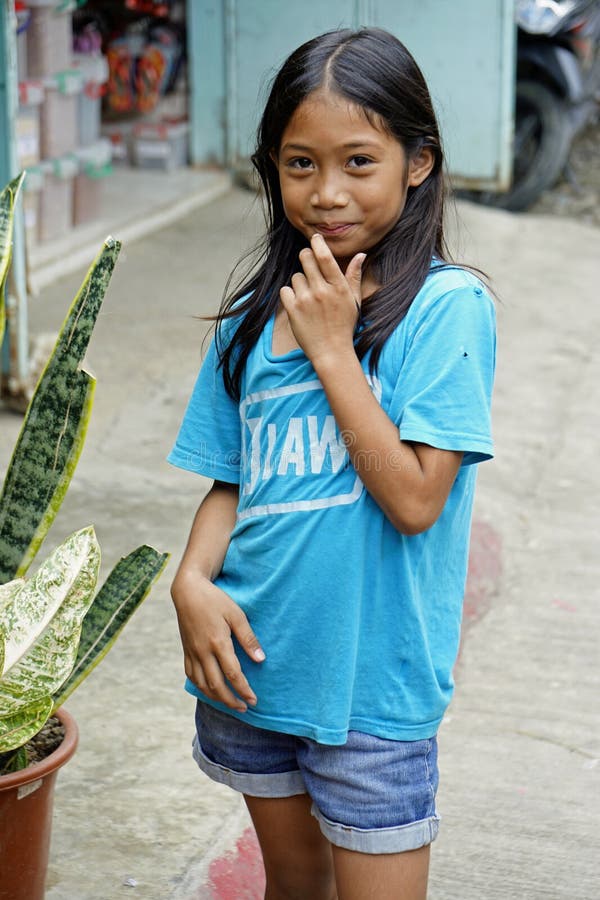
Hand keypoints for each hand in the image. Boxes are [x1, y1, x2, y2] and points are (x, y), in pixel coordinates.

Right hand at [171, 572, 264, 711]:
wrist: (188, 591)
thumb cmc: (215, 600)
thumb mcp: (236, 614)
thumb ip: (248, 638)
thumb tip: (261, 660)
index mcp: (218, 642)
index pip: (233, 674)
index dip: (244, 690)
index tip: (254, 700)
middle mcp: (202, 651)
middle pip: (216, 686)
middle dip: (231, 701)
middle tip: (245, 708)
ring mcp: (192, 652)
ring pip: (202, 684)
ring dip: (217, 698)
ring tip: (230, 703)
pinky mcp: (186, 651)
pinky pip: (191, 676)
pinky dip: (201, 687)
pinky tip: (210, 690)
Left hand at [279, 233, 365, 367]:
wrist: (331, 352)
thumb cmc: (344, 325)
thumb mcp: (354, 300)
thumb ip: (354, 276)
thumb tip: (361, 254)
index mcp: (338, 287)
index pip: (325, 257)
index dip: (318, 243)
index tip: (314, 238)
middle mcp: (322, 291)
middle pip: (305, 259)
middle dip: (305, 257)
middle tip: (308, 265)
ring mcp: (306, 300)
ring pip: (296, 277)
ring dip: (300, 283)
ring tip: (308, 297)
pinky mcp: (293, 310)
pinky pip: (285, 291)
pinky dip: (290, 296)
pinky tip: (299, 305)